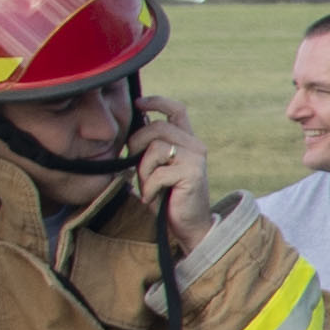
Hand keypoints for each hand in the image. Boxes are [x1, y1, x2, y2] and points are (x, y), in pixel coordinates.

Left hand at [131, 96, 212, 238]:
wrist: (191, 227)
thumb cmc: (169, 198)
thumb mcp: (156, 168)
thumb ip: (149, 149)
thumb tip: (137, 125)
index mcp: (187, 141)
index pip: (176, 109)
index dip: (156, 102)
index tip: (137, 104)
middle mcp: (195, 145)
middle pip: (157, 127)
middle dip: (136, 143)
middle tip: (133, 165)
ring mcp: (196, 158)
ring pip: (155, 148)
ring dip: (143, 171)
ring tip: (147, 186)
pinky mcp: (193, 173)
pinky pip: (158, 173)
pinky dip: (148, 188)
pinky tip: (151, 198)